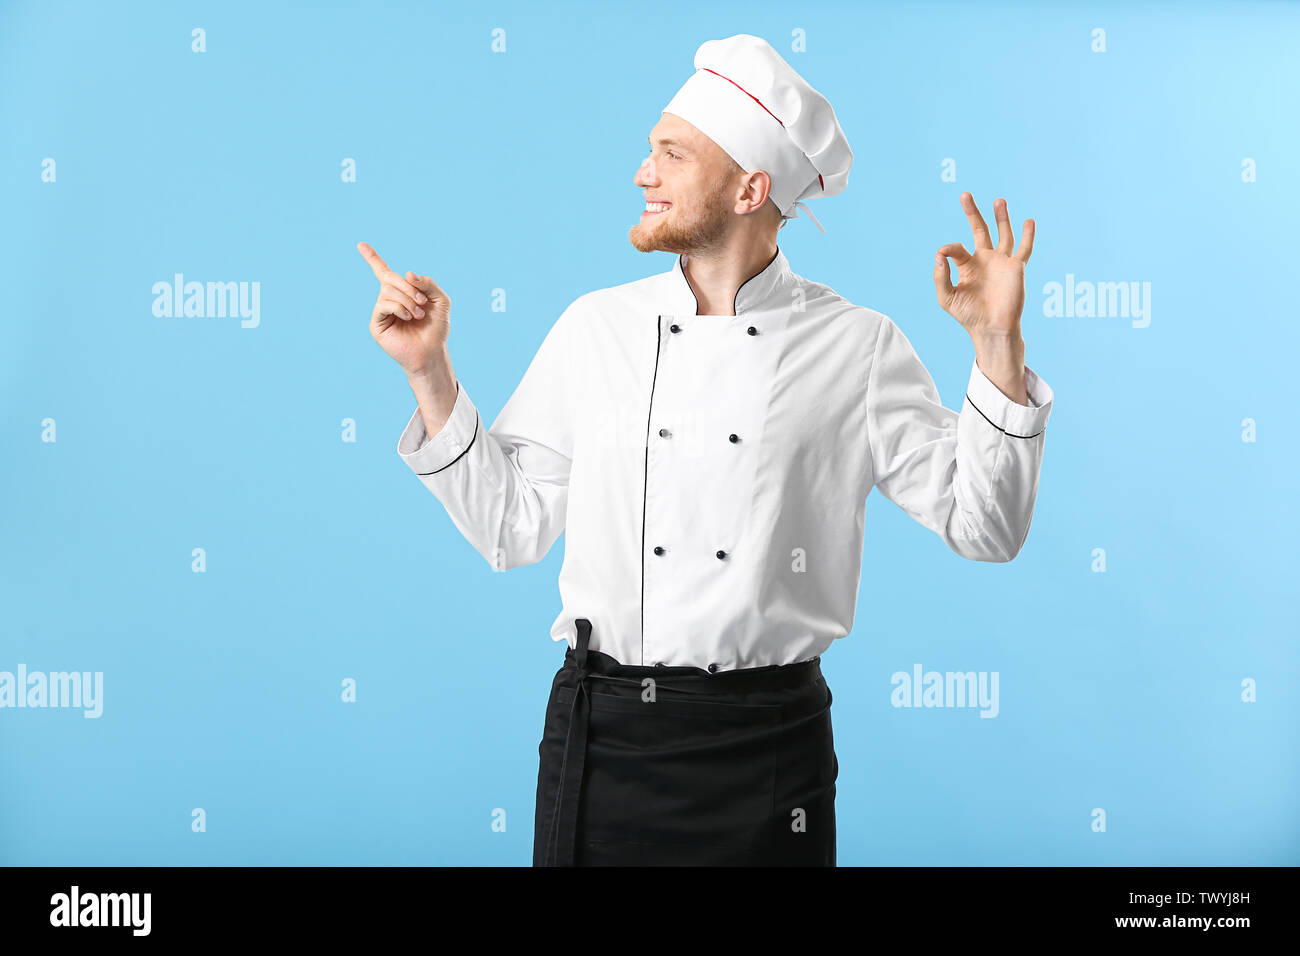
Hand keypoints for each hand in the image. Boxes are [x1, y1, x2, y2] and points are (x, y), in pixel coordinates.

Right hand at [358, 241, 451, 375]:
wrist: (432, 351)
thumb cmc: (436, 327)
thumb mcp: (440, 300)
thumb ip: (428, 283)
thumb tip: (407, 274)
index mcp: (401, 292)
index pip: (382, 271)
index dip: (372, 258)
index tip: (361, 244)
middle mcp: (388, 299)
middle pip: (390, 278)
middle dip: (408, 286)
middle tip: (423, 301)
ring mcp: (381, 311)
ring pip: (388, 291)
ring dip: (407, 300)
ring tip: (418, 314)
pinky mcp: (377, 324)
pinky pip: (383, 305)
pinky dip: (399, 308)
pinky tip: (408, 317)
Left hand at [933, 193, 1033, 340]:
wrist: (991, 328)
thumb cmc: (968, 316)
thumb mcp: (946, 298)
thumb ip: (940, 277)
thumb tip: (938, 254)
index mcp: (967, 266)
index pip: (956, 248)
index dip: (948, 249)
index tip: (944, 255)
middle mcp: (984, 261)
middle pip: (979, 230)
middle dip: (972, 213)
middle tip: (965, 195)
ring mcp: (1001, 262)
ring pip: (1003, 234)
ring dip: (1001, 217)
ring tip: (998, 200)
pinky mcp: (1016, 268)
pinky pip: (1024, 248)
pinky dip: (1027, 235)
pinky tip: (1028, 221)